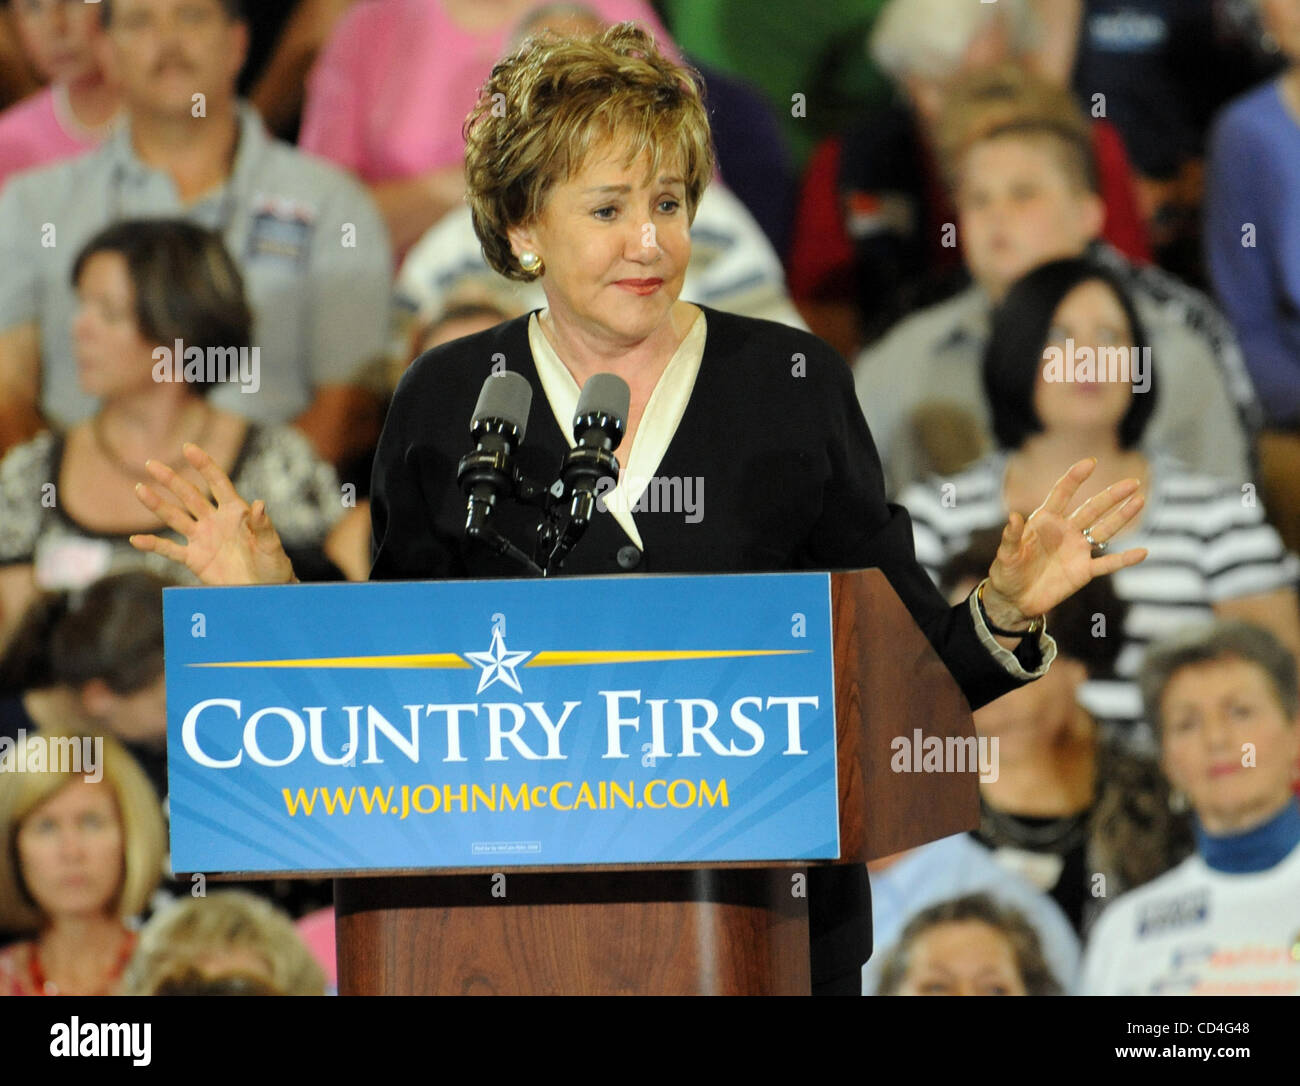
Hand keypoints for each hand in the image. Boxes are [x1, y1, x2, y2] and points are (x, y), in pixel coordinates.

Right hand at [128, 443, 296, 585]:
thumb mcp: (271, 545)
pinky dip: (153, 545)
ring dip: (157, 504)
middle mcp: (215, 521)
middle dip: (171, 480)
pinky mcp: (195, 559)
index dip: (203, 465)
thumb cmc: (273, 565)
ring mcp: (203, 539)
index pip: (217, 483)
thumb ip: (263, 526)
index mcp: (236, 512)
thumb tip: (259, 504)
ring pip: (175, 517)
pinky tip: (136, 539)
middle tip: (151, 464)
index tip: (188, 448)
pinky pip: (170, 550)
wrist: (265, 591)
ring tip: (139, 489)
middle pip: (189, 496)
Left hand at [983, 458, 1147, 627]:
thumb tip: (1013, 517)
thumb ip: (1011, 536)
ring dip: (1122, 517)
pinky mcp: (1083, 572)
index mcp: (1045, 521)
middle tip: (1132, 481)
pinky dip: (1124, 559)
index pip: (1062, 494)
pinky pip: (1108, 564)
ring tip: (1139, 500)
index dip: (1075, 478)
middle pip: (1092, 509)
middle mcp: (1065, 531)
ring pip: (1104, 530)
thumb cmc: (1007, 572)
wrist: (1014, 600)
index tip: (1090, 463)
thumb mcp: (1006, 554)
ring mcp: (1077, 550)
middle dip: (1111, 495)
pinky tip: (1143, 552)